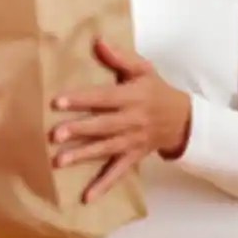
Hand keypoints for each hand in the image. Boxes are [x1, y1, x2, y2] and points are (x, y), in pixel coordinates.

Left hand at [49, 39, 191, 203]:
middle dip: (79, 130)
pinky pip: (118, 173)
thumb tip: (98, 40)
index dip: (82, 100)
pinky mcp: (133, 157)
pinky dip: (103, 186)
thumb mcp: (143, 69)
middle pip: (103, 126)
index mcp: (132, 97)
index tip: (58, 101)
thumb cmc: (156, 90)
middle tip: (55, 135)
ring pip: (105, 149)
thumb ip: (120, 57)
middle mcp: (131, 120)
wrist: (182, 119)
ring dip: (83, 155)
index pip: (104, 98)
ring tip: (60, 161)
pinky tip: (87, 197)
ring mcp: (132, 141)